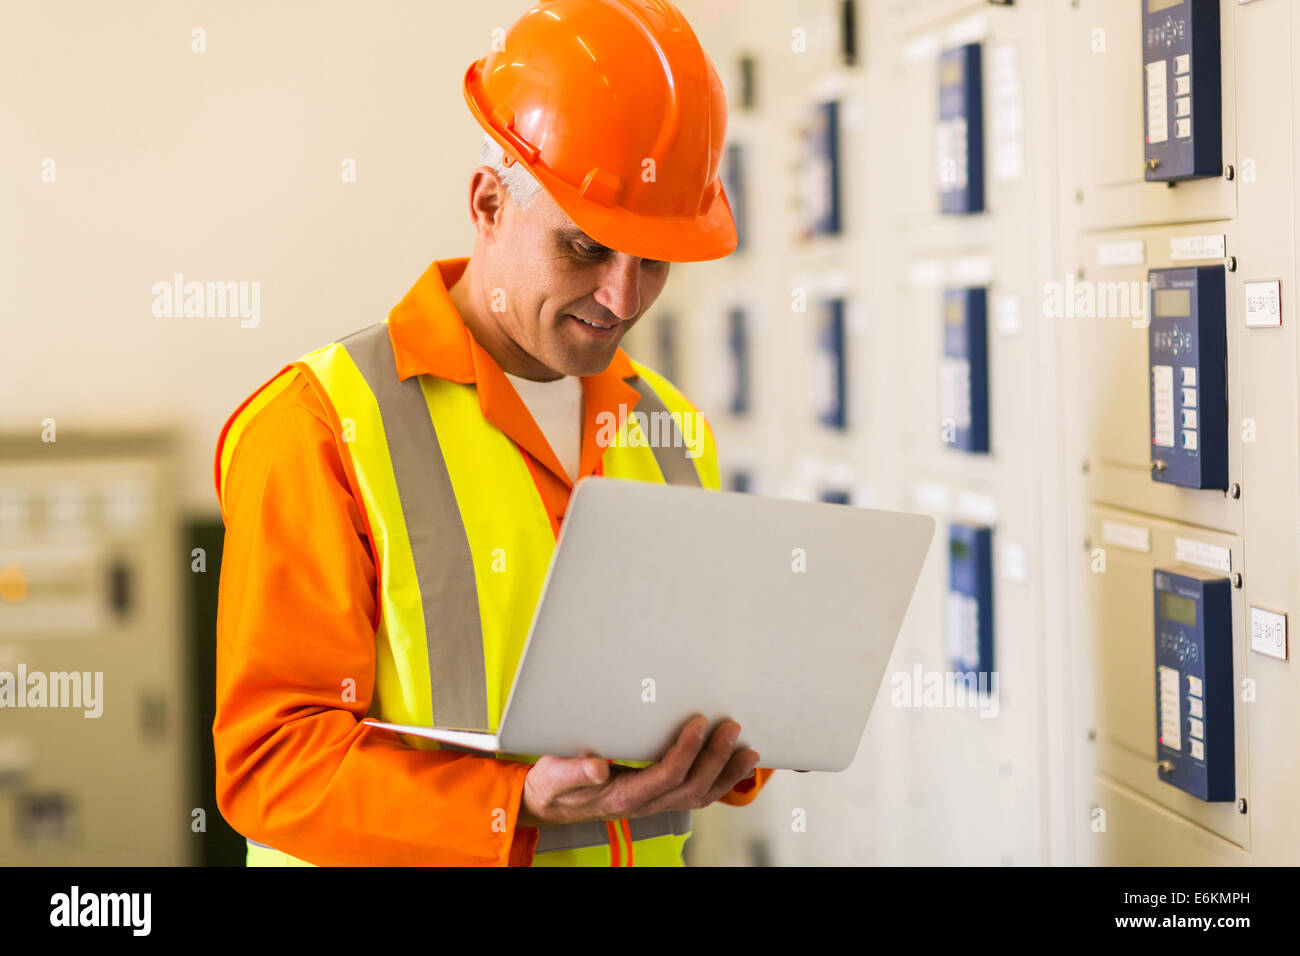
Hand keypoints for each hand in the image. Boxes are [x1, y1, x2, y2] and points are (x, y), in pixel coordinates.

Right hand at [516, 715, 758, 827]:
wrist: (549, 802)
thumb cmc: (553, 785)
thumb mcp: (554, 775)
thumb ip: (573, 771)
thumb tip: (598, 767)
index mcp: (623, 796)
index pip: (666, 775)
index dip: (687, 750)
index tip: (700, 722)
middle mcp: (644, 803)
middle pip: (691, 786)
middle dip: (716, 758)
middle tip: (732, 728)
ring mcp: (653, 802)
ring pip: (699, 794)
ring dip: (726, 774)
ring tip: (748, 752)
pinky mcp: (657, 796)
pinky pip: (694, 793)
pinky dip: (719, 781)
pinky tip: (732, 766)